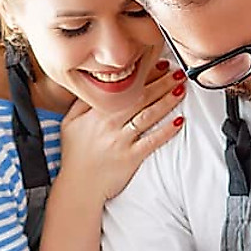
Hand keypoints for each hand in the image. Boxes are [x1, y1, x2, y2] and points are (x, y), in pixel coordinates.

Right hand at [58, 59, 185, 204]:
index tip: (158, 64)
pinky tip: (179, 121)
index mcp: (95, 112)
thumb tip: (97, 85)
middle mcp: (109, 123)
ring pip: (147, 115)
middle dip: (161, 83)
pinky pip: (152, 141)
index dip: (142, 75)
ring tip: (181, 89)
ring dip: (167, 101)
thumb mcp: (69, 124)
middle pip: (139, 98)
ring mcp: (121, 140)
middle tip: (178, 72)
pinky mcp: (131, 157)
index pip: (123, 87)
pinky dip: (166, 130)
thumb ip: (82, 103)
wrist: (78, 186)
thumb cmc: (75, 155)